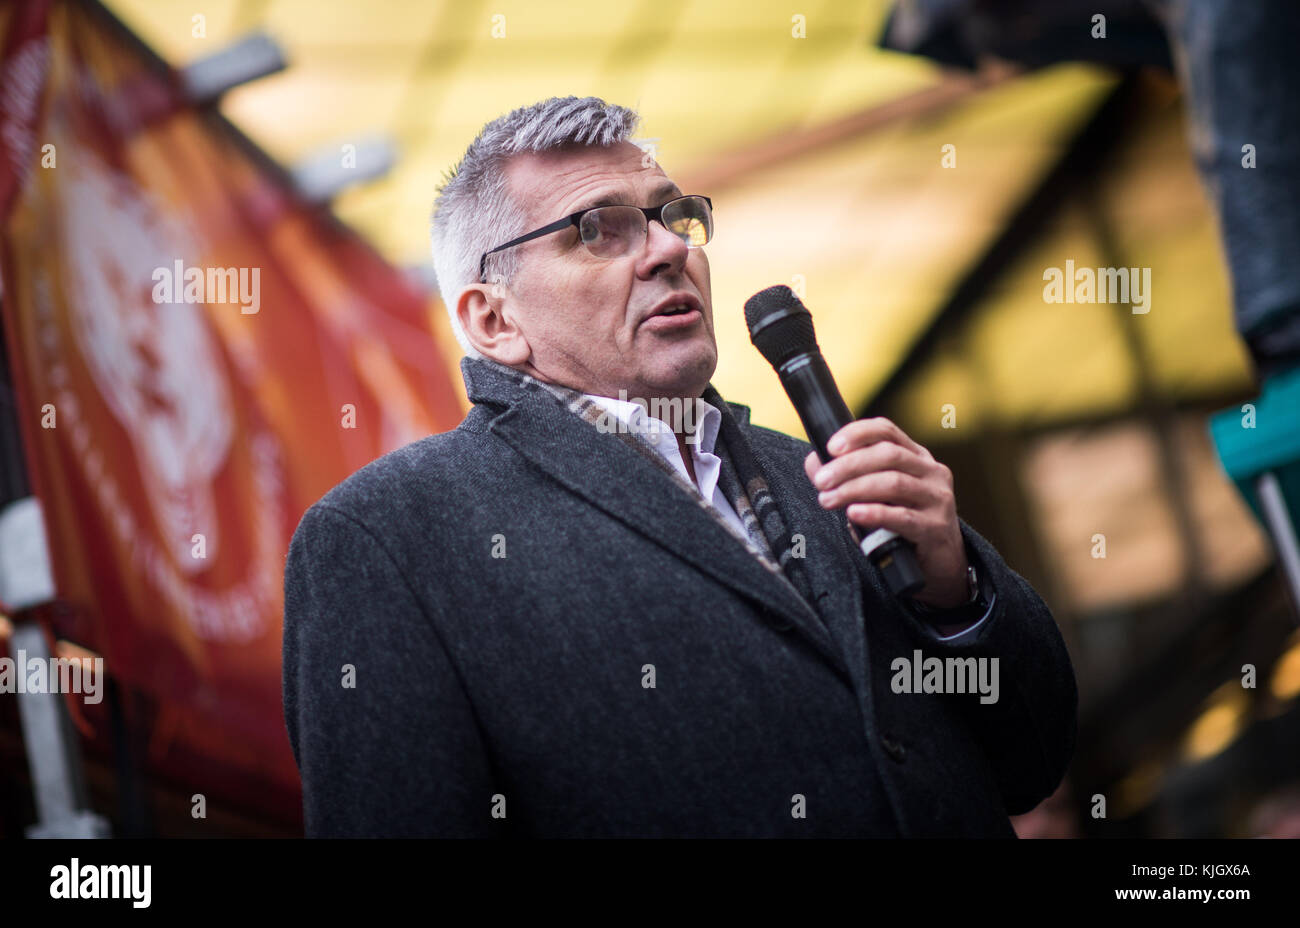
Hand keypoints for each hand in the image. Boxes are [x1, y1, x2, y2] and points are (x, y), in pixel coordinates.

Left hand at [804, 417, 968, 607]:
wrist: (940, 563)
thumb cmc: (904, 524)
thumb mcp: (878, 495)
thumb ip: (848, 477)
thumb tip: (815, 462)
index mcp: (916, 456)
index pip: (887, 430)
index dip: (857, 433)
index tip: (831, 446)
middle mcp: (931, 472)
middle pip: (888, 454)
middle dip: (848, 465)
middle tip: (822, 481)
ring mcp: (937, 498)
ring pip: (893, 483)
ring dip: (854, 489)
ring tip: (828, 500)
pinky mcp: (935, 527)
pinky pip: (902, 517)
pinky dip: (874, 513)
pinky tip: (854, 513)